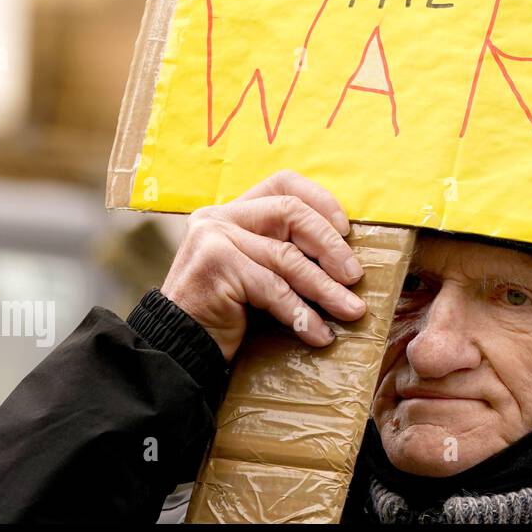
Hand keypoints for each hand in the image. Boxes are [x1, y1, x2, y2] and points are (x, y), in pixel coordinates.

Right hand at [161, 170, 366, 362]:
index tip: (346, 230)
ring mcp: (214, 239)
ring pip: (287, 257)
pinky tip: (318, 334)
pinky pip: (273, 289)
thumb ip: (284, 250)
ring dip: (326, 288)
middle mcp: (219, 217)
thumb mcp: (257, 271)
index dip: (321, 201)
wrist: (176, 348)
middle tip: (355, 276)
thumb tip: (345, 255)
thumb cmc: (224, 312)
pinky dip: (301, 314)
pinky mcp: (215, 266)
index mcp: (231, 211)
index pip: (283, 184)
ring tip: (351, 310)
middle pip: (291, 213)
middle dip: (330, 245)